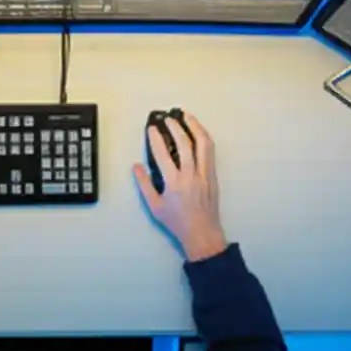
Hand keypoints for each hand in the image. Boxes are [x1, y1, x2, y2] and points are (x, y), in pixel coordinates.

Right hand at [133, 111, 227, 262]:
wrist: (202, 233)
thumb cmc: (178, 222)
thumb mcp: (154, 206)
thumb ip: (144, 184)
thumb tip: (137, 167)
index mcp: (174, 182)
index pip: (162, 153)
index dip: (155, 138)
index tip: (152, 129)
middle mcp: (191, 175)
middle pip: (185, 143)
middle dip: (176, 127)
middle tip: (168, 119)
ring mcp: (205, 174)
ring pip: (203, 144)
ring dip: (195, 127)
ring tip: (188, 117)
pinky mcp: (213, 176)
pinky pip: (210, 152)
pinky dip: (204, 138)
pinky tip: (199, 133)